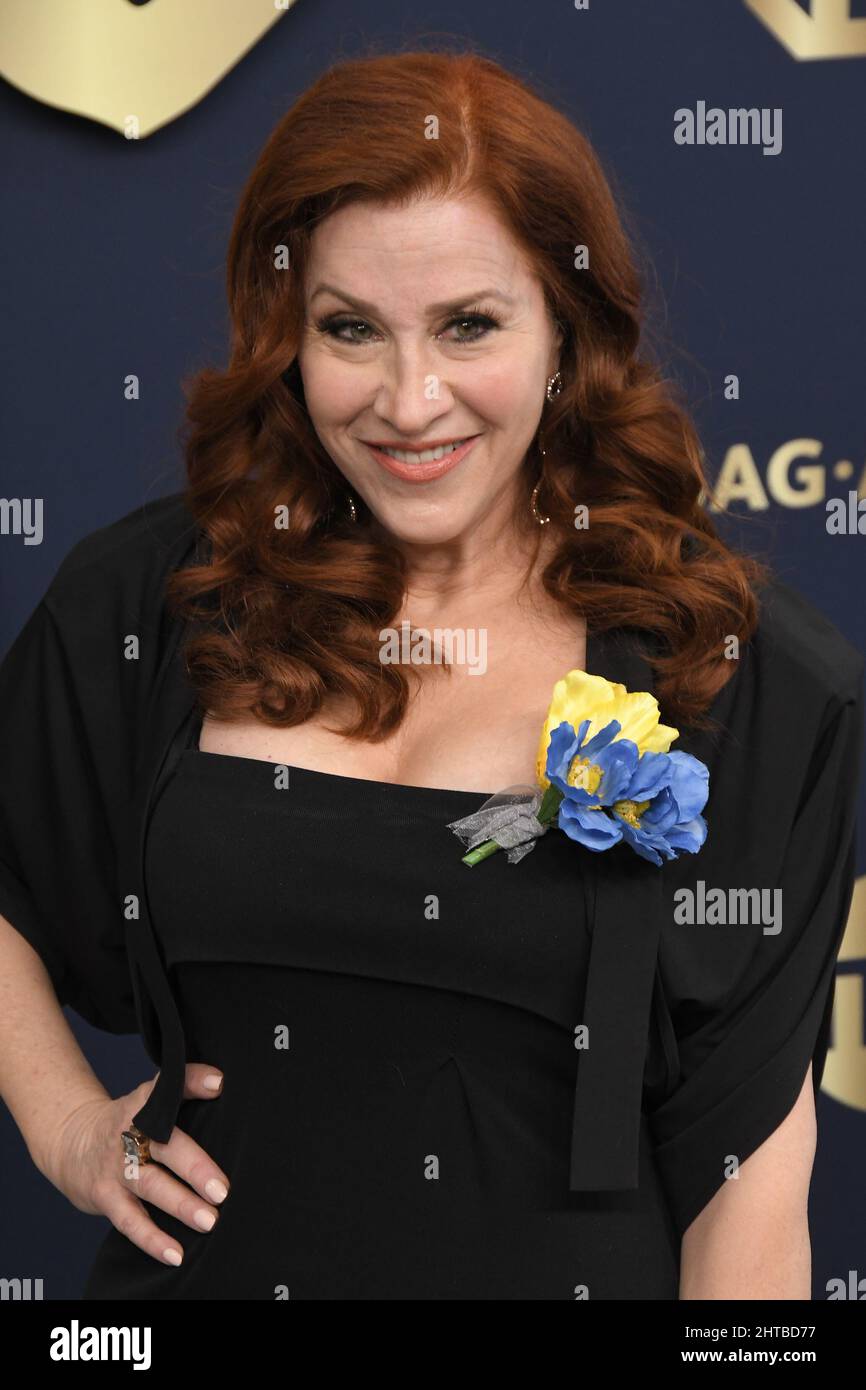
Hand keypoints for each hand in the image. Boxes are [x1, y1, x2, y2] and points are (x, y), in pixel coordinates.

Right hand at [42, 1063, 229, 1266]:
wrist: (71, 1141)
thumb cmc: (127, 1122)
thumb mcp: (148, 1099)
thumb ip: (183, 1089)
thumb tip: (218, 1082)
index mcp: (143, 1105)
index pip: (168, 1088)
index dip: (192, 1082)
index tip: (217, 1084)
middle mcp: (129, 1134)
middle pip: (164, 1146)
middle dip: (194, 1167)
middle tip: (221, 1190)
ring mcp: (115, 1167)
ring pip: (149, 1186)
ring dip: (179, 1205)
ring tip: (208, 1221)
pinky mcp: (105, 1196)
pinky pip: (129, 1221)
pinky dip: (152, 1239)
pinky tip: (175, 1254)